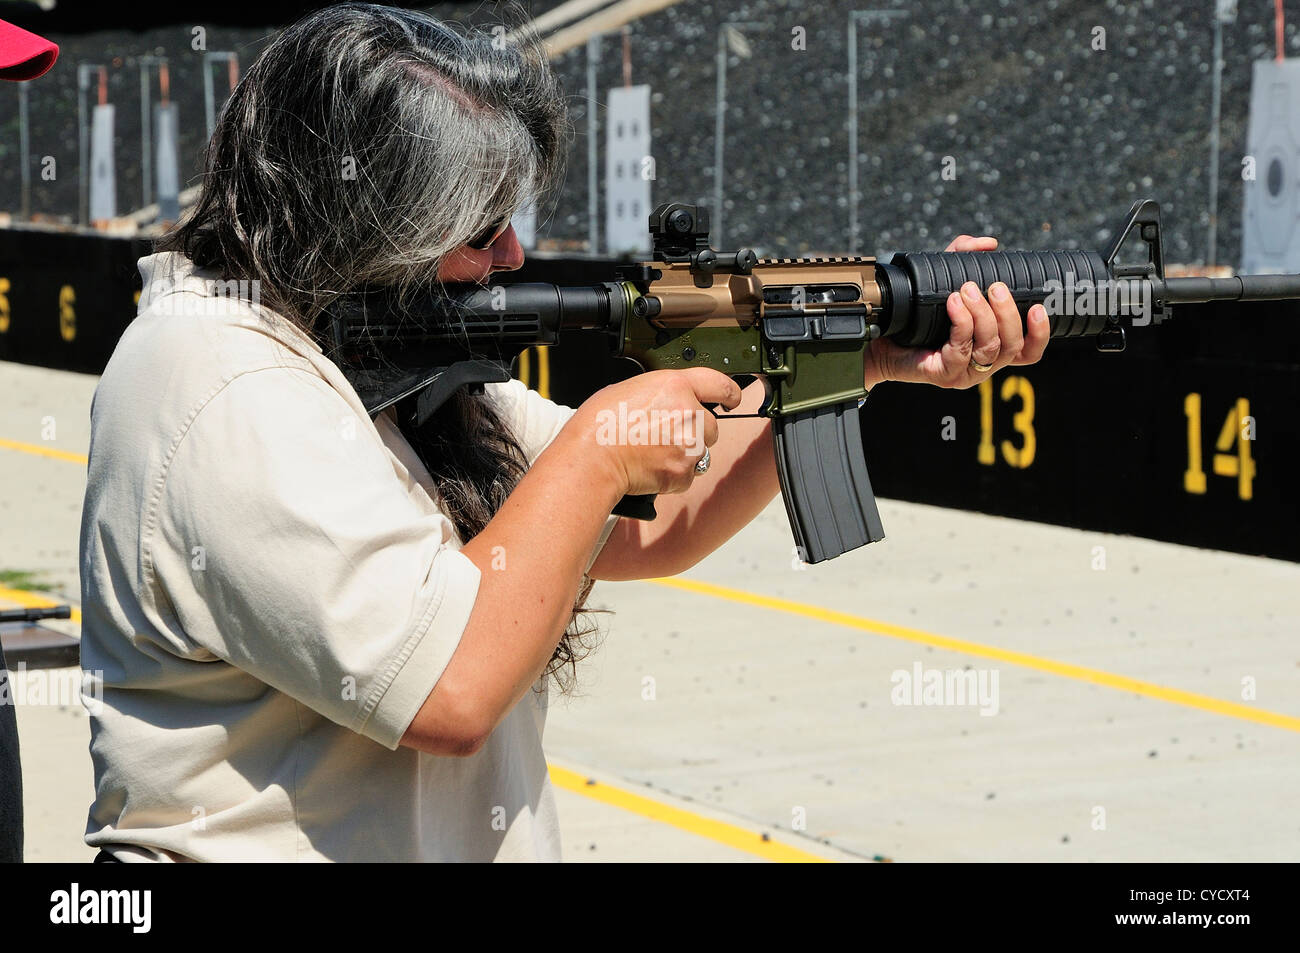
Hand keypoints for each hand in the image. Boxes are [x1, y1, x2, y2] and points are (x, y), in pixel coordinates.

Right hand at [567, 368, 741, 497]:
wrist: (591, 458)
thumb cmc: (600, 424)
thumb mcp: (630, 389)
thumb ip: (661, 393)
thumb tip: (669, 402)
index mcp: (675, 386)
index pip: (720, 385)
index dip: (730, 394)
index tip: (732, 400)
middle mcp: (689, 413)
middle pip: (711, 426)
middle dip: (694, 432)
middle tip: (665, 436)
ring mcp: (689, 445)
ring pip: (700, 452)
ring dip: (684, 454)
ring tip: (652, 453)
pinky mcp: (683, 472)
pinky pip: (687, 476)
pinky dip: (673, 476)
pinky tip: (650, 468)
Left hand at [862, 234, 1049, 389]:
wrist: (880, 338)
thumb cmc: (916, 315)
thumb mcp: (942, 279)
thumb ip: (964, 257)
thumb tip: (989, 244)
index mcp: (991, 347)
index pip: (1028, 351)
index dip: (1040, 333)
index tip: (1037, 306)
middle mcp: (982, 364)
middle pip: (1012, 346)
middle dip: (1007, 313)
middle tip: (994, 287)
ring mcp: (964, 372)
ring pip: (990, 348)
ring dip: (983, 315)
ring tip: (967, 290)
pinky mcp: (943, 374)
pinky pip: (960, 350)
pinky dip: (961, 323)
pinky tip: (953, 304)